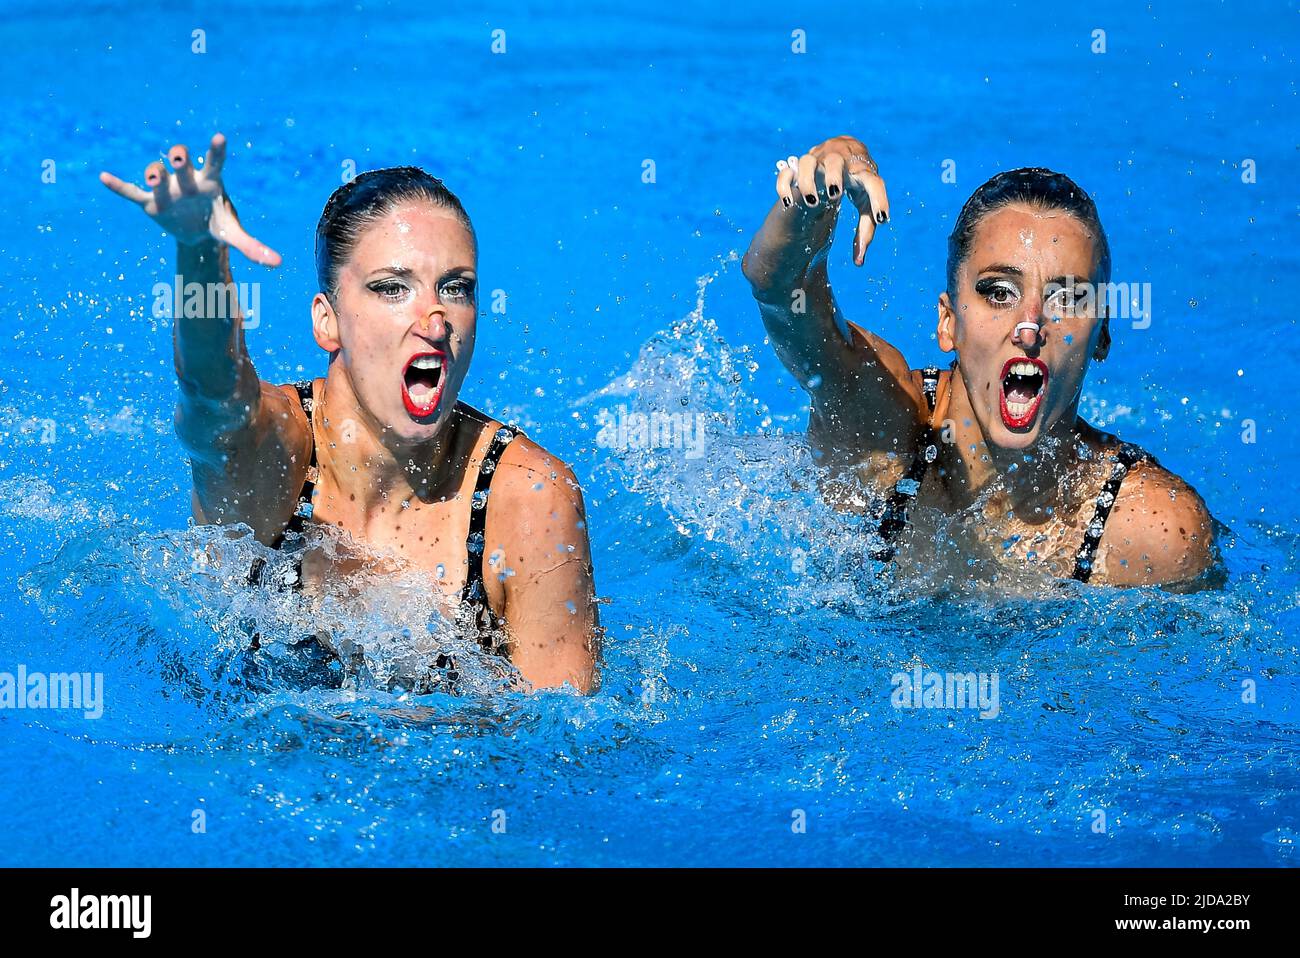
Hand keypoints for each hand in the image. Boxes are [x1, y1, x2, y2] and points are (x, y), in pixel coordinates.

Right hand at [99, 133, 281, 266]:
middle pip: (182, 162)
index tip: (220, 138)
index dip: (217, 151)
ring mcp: (167, 189)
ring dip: (154, 172)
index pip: (215, 163)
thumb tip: (278, 264)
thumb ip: (254, 247)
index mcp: (210, 183)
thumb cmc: (217, 223)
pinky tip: (102, 177)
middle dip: (180, 157)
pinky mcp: (149, 202)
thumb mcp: (234, 235)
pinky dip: (118, 186)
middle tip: (181, 157)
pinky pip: (131, 192)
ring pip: (157, 174)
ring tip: (154, 174)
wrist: (196, 231)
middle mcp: (186, 180)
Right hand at [775, 135, 890, 265]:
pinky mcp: (802, 163)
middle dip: (833, 176)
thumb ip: (865, 230)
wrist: (844, 148)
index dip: (879, 200)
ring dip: (807, 181)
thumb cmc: (858, 183)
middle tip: (834, 195)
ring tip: (811, 202)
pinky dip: (784, 185)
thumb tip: (858, 262)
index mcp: (862, 171)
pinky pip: (787, 172)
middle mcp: (841, 160)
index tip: (882, 219)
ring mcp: (819, 159)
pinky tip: (788, 203)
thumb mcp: (865, 203)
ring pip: (808, 162)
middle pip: (835, 162)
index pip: (874, 182)